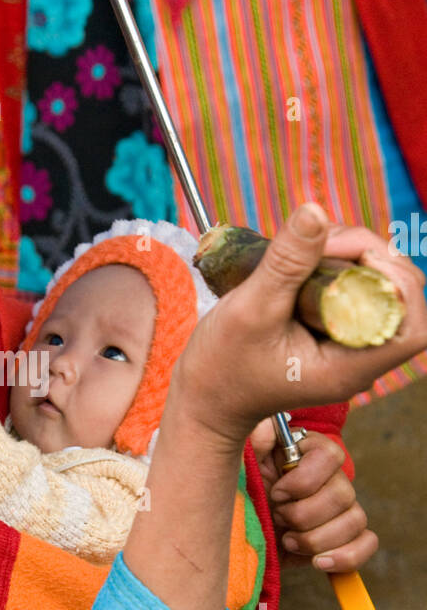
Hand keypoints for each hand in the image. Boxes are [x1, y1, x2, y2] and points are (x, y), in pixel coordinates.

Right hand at [172, 204, 426, 444]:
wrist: (204, 399)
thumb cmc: (221, 368)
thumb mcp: (250, 310)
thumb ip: (286, 263)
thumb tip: (314, 210)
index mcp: (348, 368)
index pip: (411, 328)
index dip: (398, 283)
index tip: (355, 257)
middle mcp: (357, 360)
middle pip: (398, 298)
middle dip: (370, 256)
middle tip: (324, 241)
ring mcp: (346, 346)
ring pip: (377, 287)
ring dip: (350, 255)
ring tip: (306, 246)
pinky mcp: (331, 332)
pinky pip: (352, 290)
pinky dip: (335, 264)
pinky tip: (303, 258)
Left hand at [249, 421, 376, 572]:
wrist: (241, 534)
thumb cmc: (241, 494)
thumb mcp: (240, 467)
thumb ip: (253, 444)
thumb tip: (266, 429)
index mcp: (308, 453)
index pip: (330, 456)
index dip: (304, 480)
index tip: (276, 493)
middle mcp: (330, 477)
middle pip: (342, 494)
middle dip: (304, 515)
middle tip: (278, 517)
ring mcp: (340, 508)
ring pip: (355, 520)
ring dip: (316, 539)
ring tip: (287, 540)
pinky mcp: (343, 538)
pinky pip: (366, 543)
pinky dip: (346, 556)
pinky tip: (318, 562)